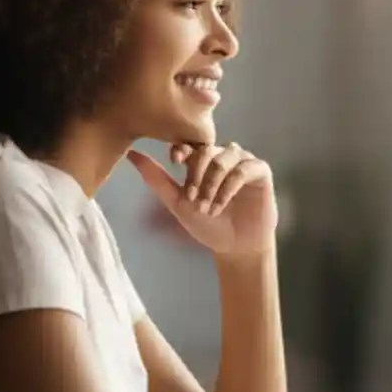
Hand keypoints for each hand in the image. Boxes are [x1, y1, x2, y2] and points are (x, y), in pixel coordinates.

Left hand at [127, 143, 277, 257]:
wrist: (235, 247)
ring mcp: (243, 162)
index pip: (191, 143)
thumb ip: (156, 178)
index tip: (174, 162)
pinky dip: (228, 188)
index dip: (182, 149)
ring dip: (212, 182)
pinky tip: (220, 205)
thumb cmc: (207, 225)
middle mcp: (224, 156)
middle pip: (207, 150)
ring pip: (225, 158)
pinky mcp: (261, 171)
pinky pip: (243, 169)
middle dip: (197, 174)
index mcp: (204, 159)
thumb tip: (130, 154)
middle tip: (192, 199)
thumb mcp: (177, 202)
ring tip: (206, 206)